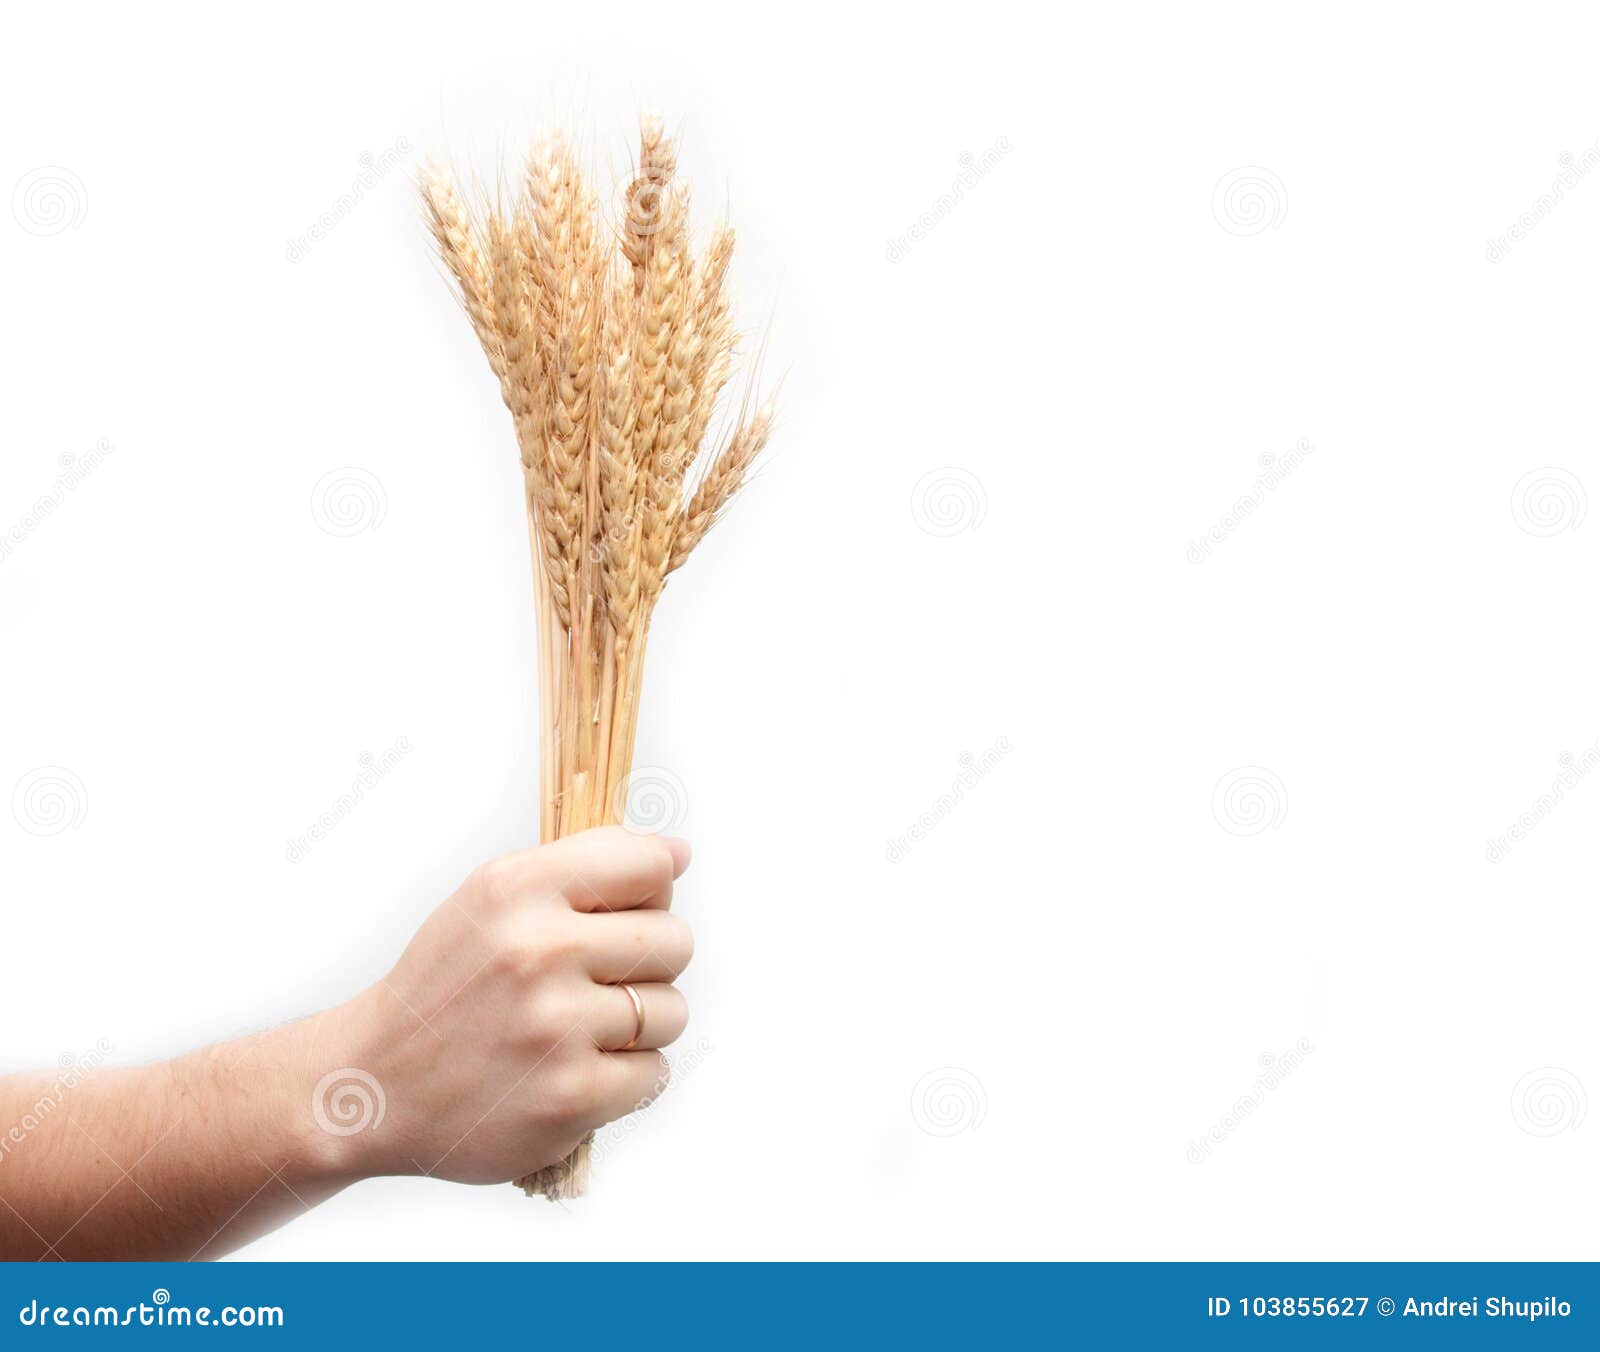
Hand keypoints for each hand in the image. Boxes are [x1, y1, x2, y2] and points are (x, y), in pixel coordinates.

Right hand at [325, 827, 693, 1183]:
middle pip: (674, 942)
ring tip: (581, 1032)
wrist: (376, 1086)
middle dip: (650, 964)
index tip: (625, 913)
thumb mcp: (493, 898)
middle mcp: (538, 951)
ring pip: (672, 1012)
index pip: (650, 866)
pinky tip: (577, 1072)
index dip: (652, 893)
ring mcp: (555, 1028)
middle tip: (596, 983)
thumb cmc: (448, 986)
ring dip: (640, 1027)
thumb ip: (586, 865)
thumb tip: (680, 852)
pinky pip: (655, 1074)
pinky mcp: (570, 1097)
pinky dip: (627, 1079)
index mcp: (518, 889)